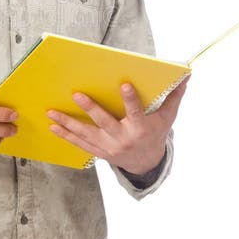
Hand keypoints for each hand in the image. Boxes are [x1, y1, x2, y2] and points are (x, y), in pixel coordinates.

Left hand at [47, 75, 189, 173]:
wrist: (146, 164)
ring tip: (52, 112)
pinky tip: (53, 127)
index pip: (135, 112)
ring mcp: (109, 147)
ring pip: (86, 134)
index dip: (130, 99)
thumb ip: (174, 96)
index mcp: (141, 128)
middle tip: (77, 94)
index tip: (124, 84)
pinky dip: (66, 135)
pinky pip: (80, 144)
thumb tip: (186, 74)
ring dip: (68, 123)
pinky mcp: (99, 152)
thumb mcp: (167, 118)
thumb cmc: (156, 134)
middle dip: (90, 109)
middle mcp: (123, 139)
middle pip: (105, 123)